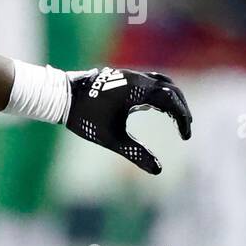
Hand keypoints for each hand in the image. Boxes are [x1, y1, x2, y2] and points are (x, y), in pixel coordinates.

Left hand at [65, 67, 191, 174]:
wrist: (59, 96)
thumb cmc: (84, 117)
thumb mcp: (111, 138)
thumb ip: (135, 153)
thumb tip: (158, 170)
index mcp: (139, 90)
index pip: (172, 101)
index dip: (183, 119)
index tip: (185, 137)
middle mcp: (136, 78)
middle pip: (171, 90)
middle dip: (180, 109)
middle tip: (184, 128)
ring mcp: (128, 75)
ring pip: (160, 83)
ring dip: (170, 99)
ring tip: (173, 118)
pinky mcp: (120, 77)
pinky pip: (146, 82)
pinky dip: (157, 94)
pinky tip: (151, 108)